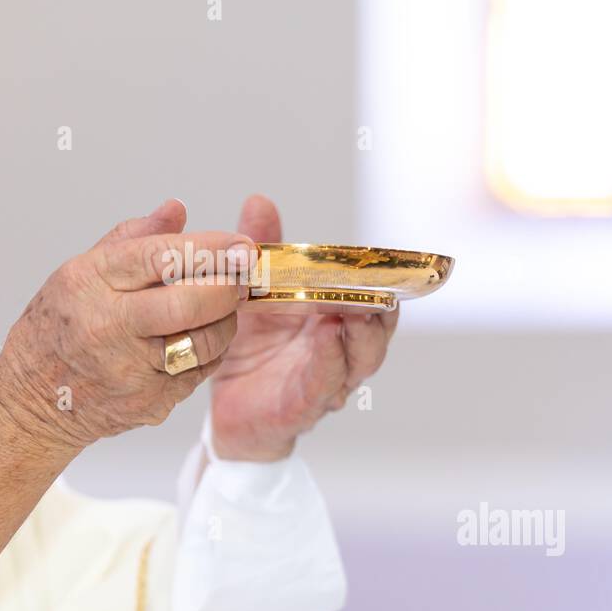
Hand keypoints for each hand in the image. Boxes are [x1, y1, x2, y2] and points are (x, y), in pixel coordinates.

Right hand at [0, 199, 255, 451]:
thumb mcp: (81, 271)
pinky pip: (198, 372)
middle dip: (227, 286)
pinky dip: (209, 352)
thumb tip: (177, 210)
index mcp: (90, 282)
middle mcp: (108, 325)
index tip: (242, 243)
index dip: (211, 248)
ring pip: (202, 341)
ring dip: (226, 320)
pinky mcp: (147, 402)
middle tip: (243, 275)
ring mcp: (128, 369)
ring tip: (223, 306)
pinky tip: (201, 338)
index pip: (161, 256)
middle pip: (188, 303)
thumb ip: (133, 238)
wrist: (31, 397)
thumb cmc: (59, 326)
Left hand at [209, 195, 397, 460]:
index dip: (384, 281)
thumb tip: (260, 200)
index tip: (388, 259)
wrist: (224, 409)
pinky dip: (331, 360)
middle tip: (380, 283)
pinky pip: (323, 384)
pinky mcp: (301, 408)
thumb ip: (264, 252)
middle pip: (377, 331)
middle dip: (381, 307)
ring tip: (358, 308)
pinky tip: (329, 335)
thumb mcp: (253, 294)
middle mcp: (339, 354)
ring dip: (362, 333)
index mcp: (334, 323)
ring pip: (359, 360)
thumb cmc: (249, 350)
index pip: (372, 300)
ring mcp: (325, 383)